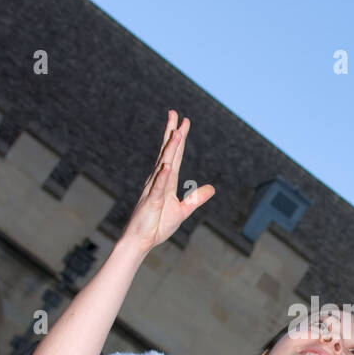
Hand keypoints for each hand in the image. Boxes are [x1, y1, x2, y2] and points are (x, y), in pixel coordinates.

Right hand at [122, 111, 215, 253]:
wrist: (142, 240)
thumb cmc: (158, 225)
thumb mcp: (183, 210)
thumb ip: (196, 198)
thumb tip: (212, 188)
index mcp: (166, 181)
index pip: (174, 155)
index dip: (179, 139)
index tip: (184, 122)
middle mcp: (158, 180)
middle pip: (167, 153)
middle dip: (172, 134)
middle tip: (175, 114)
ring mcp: (154, 190)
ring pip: (163, 165)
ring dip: (169, 150)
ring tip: (176, 133)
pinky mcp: (151, 202)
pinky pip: (158, 188)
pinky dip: (162, 177)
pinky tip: (167, 166)